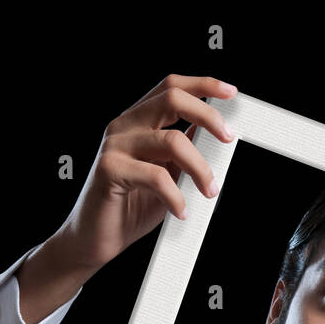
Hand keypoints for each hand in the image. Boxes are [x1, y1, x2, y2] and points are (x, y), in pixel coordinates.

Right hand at [53, 74, 238, 275]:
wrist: (94, 239)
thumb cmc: (130, 207)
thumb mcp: (166, 174)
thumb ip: (184, 153)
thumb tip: (215, 135)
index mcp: (138, 121)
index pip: (171, 87)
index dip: (202, 84)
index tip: (230, 92)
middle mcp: (124, 126)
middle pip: (172, 99)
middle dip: (208, 115)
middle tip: (229, 138)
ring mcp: (114, 146)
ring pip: (172, 141)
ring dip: (200, 168)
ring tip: (209, 192)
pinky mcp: (109, 170)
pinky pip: (155, 176)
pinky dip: (176, 196)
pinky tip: (181, 212)